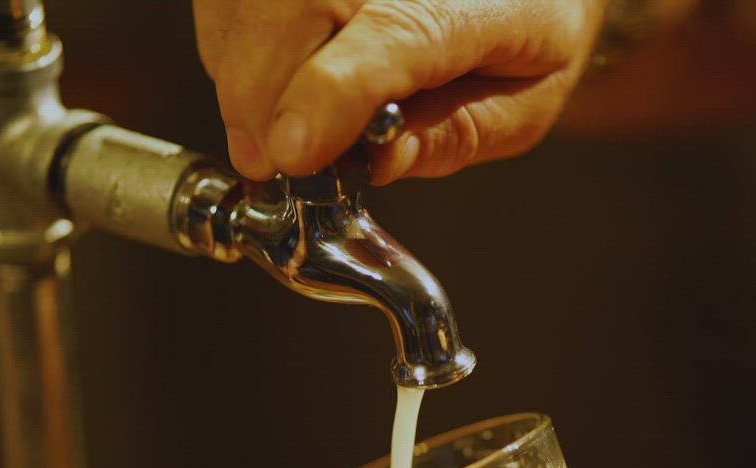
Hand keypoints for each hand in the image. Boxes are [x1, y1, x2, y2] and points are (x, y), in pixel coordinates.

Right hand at [193, 0, 607, 182]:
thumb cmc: (527, 22)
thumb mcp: (525, 97)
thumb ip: (457, 134)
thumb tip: (380, 163)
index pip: (389, 36)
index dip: (327, 97)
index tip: (294, 157)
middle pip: (286, 18)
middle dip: (263, 107)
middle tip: (280, 163)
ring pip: (242, 13)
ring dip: (244, 79)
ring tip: (289, 117)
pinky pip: (228, 4)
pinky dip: (234, 46)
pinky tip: (279, 73)